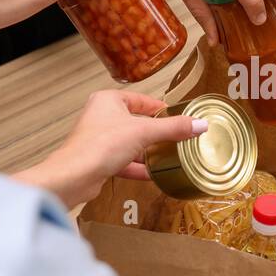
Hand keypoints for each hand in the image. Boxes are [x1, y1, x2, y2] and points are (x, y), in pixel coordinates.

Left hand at [12, 89, 206, 206]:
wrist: (75, 176)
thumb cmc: (102, 145)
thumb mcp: (144, 132)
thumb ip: (173, 129)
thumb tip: (200, 124)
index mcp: (108, 100)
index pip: (140, 99)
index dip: (159, 107)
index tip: (177, 116)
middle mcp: (101, 117)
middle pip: (135, 122)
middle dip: (155, 132)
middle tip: (176, 137)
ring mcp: (98, 139)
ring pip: (129, 143)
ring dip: (147, 151)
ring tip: (169, 157)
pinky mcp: (98, 160)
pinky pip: (123, 161)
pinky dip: (137, 167)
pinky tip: (153, 175)